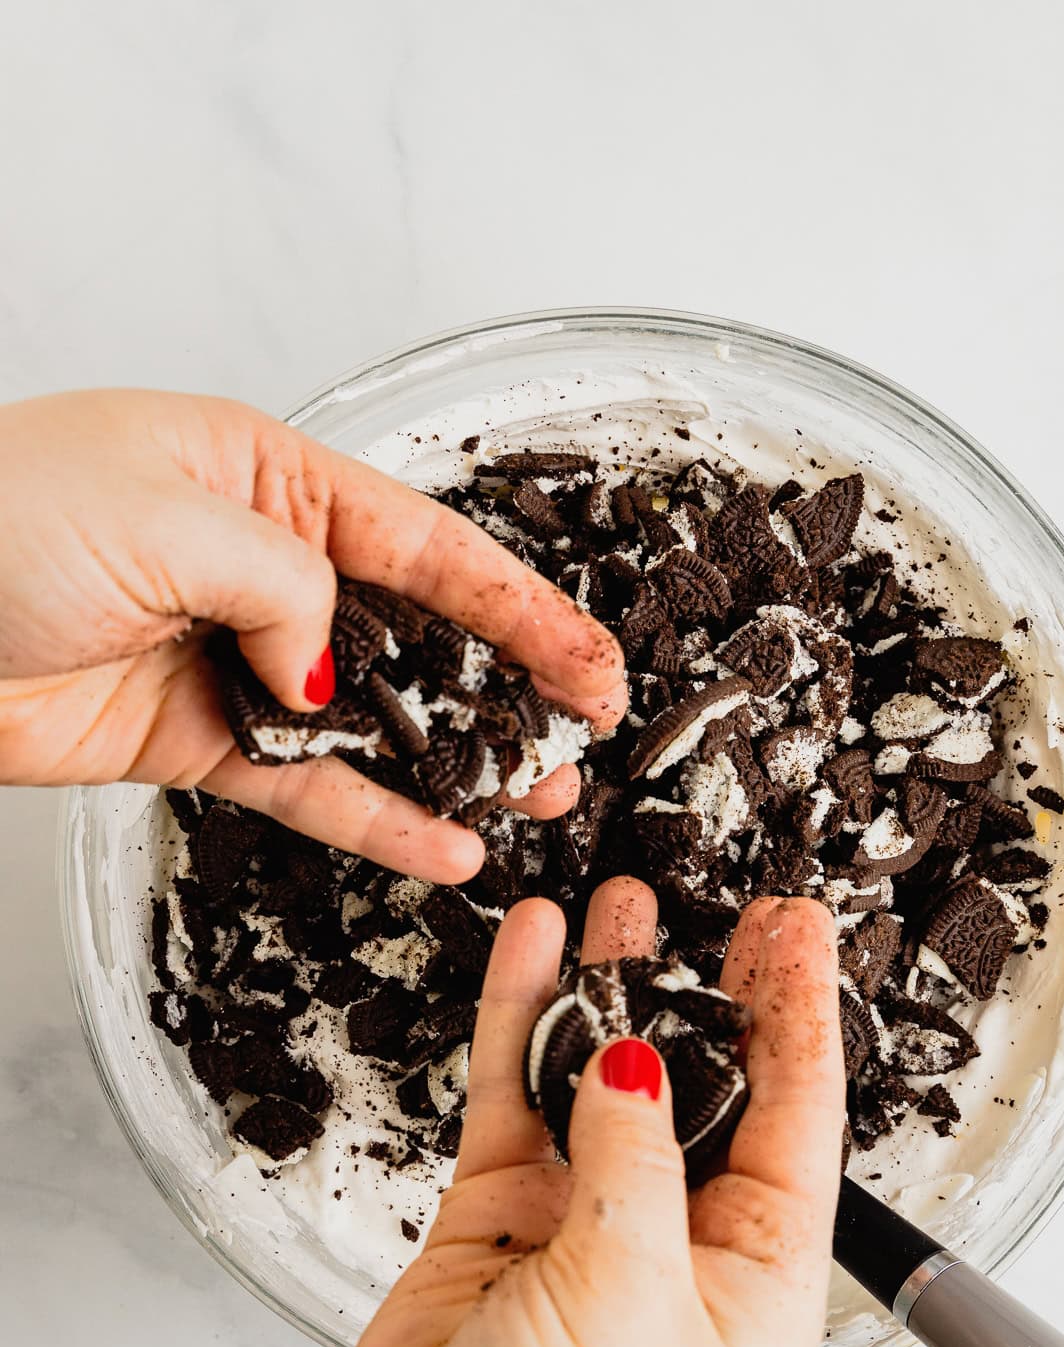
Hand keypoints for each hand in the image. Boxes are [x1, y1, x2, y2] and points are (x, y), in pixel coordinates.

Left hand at [0, 390, 624, 879]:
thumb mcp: (164, 512)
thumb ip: (285, 589)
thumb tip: (331, 675)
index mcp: (265, 476)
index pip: (427, 545)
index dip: (521, 606)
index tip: (590, 661)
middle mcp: (262, 566)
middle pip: (417, 635)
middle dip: (505, 689)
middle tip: (576, 740)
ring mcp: (234, 659)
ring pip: (372, 720)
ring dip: (452, 763)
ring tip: (528, 800)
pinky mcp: (198, 738)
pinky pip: (306, 786)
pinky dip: (372, 818)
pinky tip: (439, 845)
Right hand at [29, 881, 840, 1346]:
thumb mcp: (633, 1294)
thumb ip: (633, 1156)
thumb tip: (635, 1058)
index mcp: (759, 1279)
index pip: (796, 1118)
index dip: (797, 1016)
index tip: (794, 929)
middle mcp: (679, 1249)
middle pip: (704, 1088)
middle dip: (709, 992)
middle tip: (718, 901)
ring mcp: (584, 1232)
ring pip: (601, 1082)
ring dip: (608, 996)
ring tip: (620, 905)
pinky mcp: (497, 1227)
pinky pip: (515, 1105)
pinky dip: (516, 1030)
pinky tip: (531, 957)